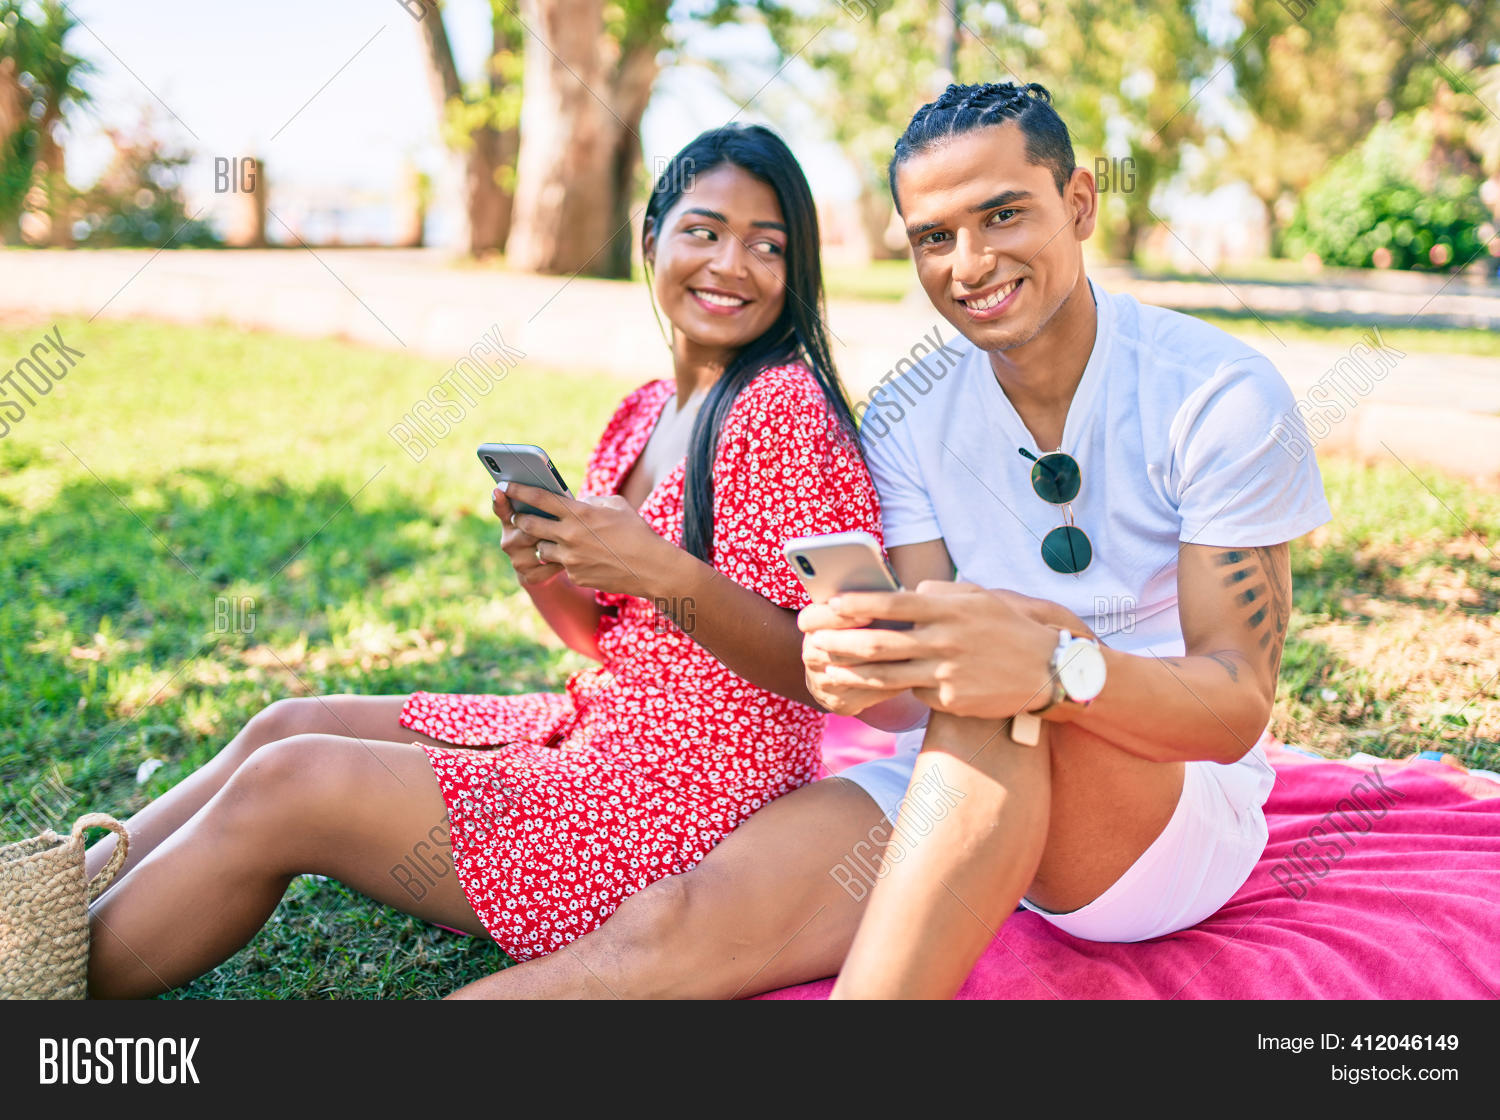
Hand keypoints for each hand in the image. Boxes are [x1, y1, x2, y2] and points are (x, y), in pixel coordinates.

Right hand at [492, 486, 565, 587]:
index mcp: (510, 521)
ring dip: (557, 541)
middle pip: (528, 527)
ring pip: (541, 546)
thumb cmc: (550, 532)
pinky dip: (562, 559)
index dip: (500, 500)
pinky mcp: (528, 576)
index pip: (502, 508)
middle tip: (562, 518)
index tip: (499, 490)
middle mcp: (509, 541)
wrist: (549, 567)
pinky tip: (569, 555)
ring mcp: (517, 559)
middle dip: (546, 523)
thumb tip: (553, 494)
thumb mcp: (545, 517)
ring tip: (571, 538)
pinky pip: (550, 563)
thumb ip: (542, 505)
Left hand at [504, 481, 676, 598]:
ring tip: (555, 540)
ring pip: (542, 549)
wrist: (651, 568)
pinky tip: (584, 559)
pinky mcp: (575, 576)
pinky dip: (568, 561)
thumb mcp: (615, 505)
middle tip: (520, 517)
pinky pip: (562, 566)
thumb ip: (591, 502)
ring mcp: (571, 559)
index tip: (506, 484)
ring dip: (544, 543)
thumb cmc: (636, 532)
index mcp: (579, 513)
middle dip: (522, 519)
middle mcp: (569, 535)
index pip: (540, 498)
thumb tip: (577, 503)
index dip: (519, 490)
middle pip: (530, 525)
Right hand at [798, 600, 908, 716]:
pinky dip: (892, 683)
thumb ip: (865, 602)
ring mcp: (822, 683)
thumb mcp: (855, 612)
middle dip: (870, 642)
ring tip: (913, 654)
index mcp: (811, 627)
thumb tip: (894, 595)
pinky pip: (869, 693)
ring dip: (885, 663)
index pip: (811, 619)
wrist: (850, 669)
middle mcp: (811, 655)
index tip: (868, 613)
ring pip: (855, 673)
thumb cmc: (861, 627)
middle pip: (836, 649)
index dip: (837, 617)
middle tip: (900, 636)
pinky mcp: (840, 704)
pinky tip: (912, 673)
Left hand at [804, 581, 1063, 719]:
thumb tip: (906, 593)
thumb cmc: (1008, 628)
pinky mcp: (951, 701)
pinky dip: (898, 689)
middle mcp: (945, 642)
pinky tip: (878, 688)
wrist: (1049, 672)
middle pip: (880, 644)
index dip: (858, 606)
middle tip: (813, 642)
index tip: (831, 605)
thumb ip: (941, 593)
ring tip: (826, 671)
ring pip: (887, 676)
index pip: (894, 605)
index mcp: (950, 611)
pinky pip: (914, 693)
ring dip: (851, 674)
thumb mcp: (980, 598)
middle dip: (840, 643)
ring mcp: (947, 674)